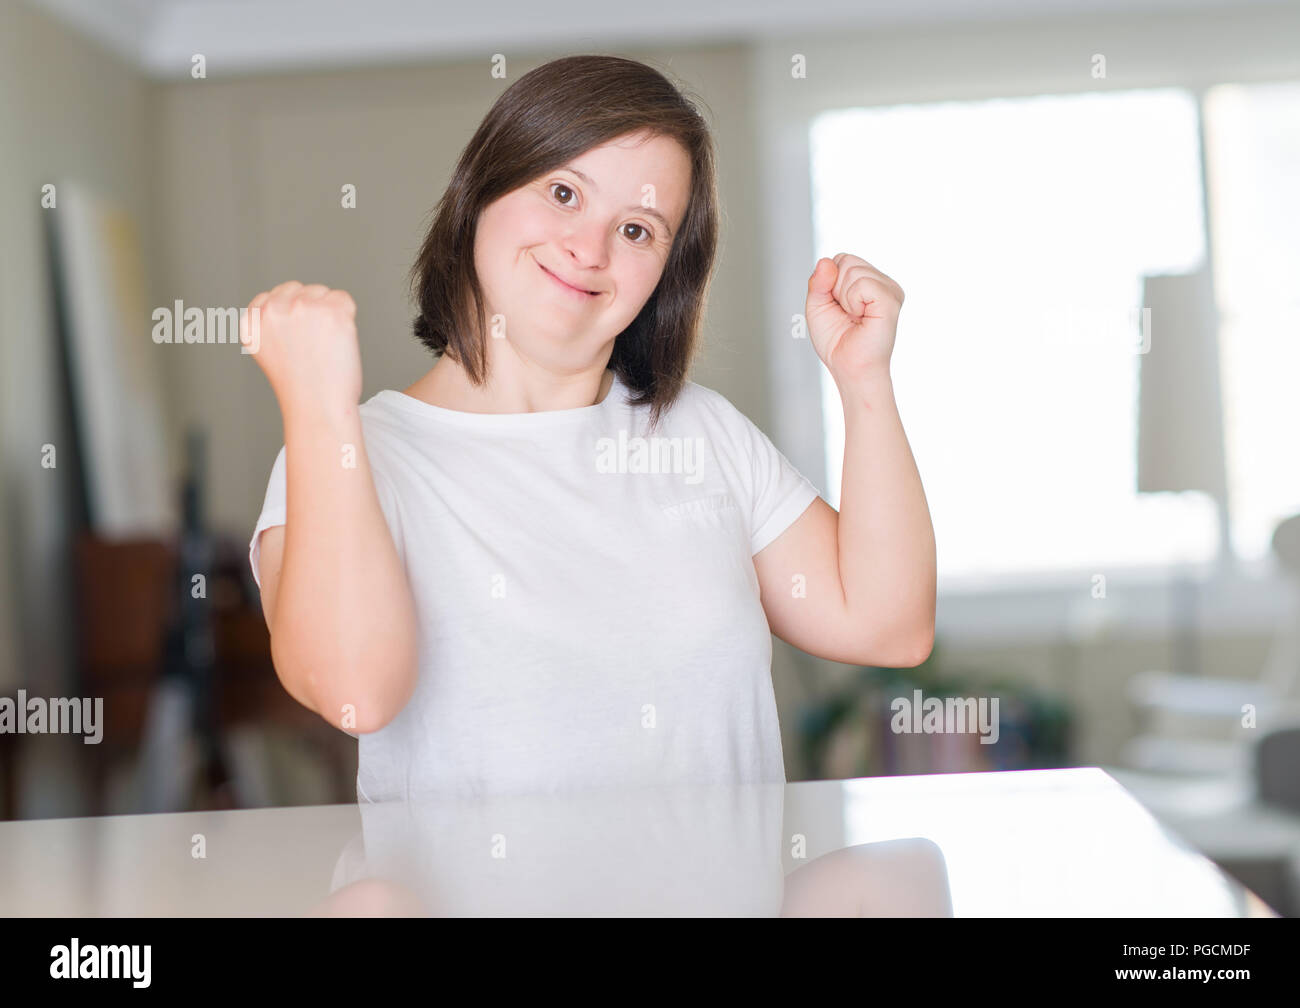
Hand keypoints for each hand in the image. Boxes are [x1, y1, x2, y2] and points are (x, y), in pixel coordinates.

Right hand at [242, 282, 361, 415]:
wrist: (319, 408)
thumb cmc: (301, 388)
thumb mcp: (270, 353)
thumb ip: (272, 326)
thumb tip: (289, 302)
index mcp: (252, 322)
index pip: (270, 297)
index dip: (289, 316)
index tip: (296, 336)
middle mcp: (273, 311)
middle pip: (298, 290)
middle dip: (309, 310)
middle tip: (313, 345)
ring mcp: (302, 308)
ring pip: (322, 293)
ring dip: (328, 314)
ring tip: (324, 346)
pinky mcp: (331, 311)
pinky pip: (343, 298)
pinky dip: (347, 317)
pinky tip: (338, 341)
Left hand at [805, 254, 903, 386]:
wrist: (849, 367)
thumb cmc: (837, 341)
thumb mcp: (817, 306)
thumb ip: (818, 281)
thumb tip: (825, 261)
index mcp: (868, 280)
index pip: (841, 259)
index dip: (829, 283)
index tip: (838, 307)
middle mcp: (882, 281)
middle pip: (846, 260)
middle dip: (835, 288)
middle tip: (847, 314)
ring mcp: (889, 288)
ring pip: (853, 270)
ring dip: (843, 298)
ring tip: (855, 317)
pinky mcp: (891, 298)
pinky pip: (862, 283)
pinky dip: (852, 302)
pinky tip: (861, 317)